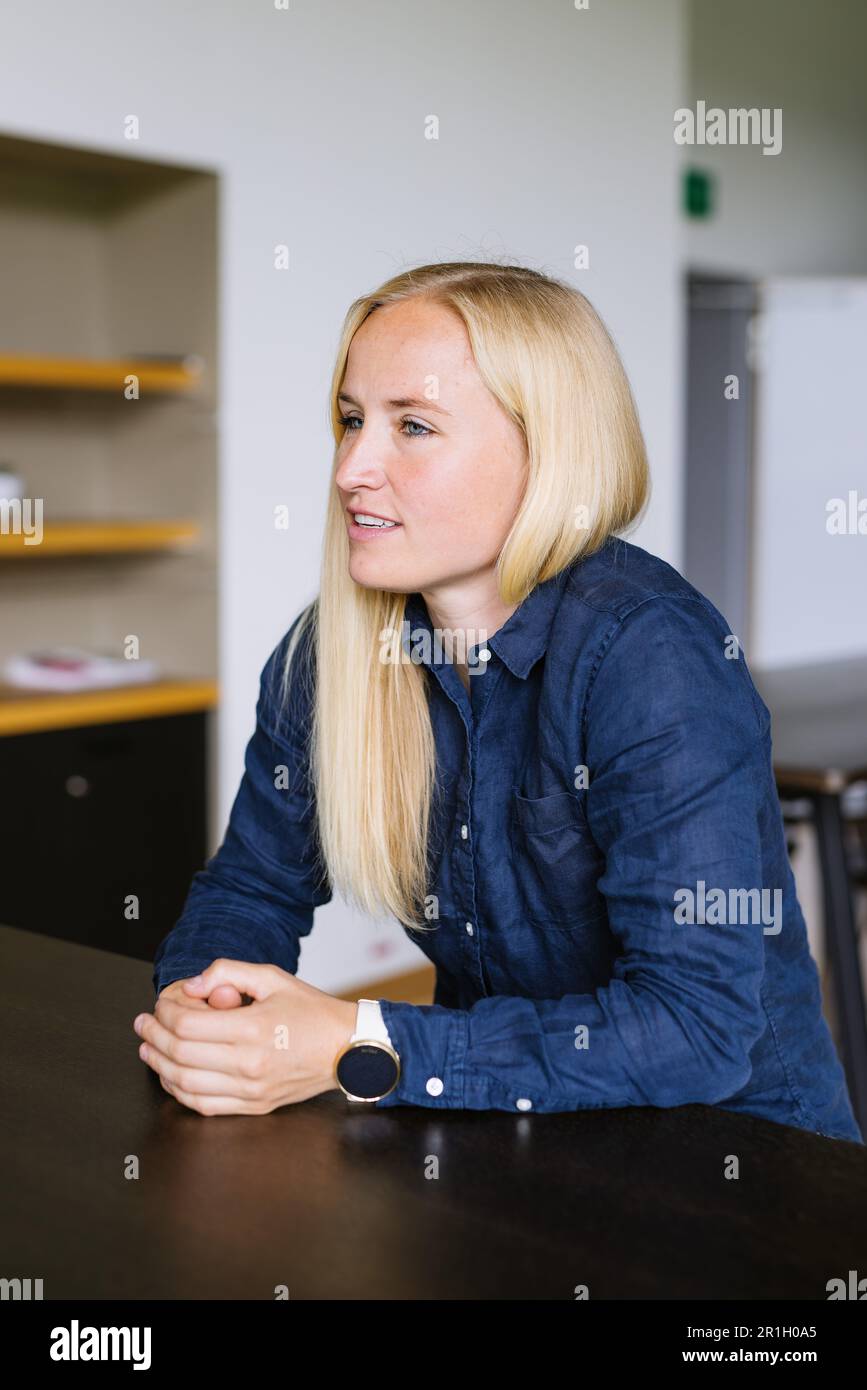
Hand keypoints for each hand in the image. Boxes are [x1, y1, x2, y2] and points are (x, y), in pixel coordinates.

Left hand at [133, 960, 357, 1115]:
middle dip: (153, 1035)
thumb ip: (228, 972)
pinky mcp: (253, 1106)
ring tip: (148, 1047)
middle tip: (144, 1023)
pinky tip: (171, 1075)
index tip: (161, 1001)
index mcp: (253, 1029)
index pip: (186, 1024)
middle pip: (179, 1053)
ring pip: (184, 1083)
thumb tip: (192, 984)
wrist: (347, 1048)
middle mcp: (248, 1064)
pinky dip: (179, 1091)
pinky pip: (203, 1105)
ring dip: (158, 1064)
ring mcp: (250, 1090)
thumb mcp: (272, 977)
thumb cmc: (312, 1011)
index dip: (165, 1011)